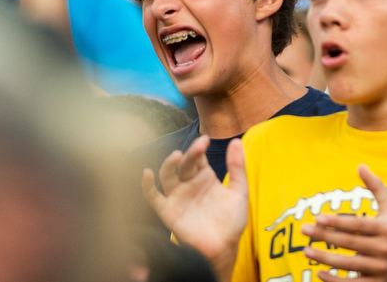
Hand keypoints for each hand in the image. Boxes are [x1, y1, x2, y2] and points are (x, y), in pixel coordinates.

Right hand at [143, 137, 247, 279]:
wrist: (224, 247)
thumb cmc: (232, 220)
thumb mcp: (239, 190)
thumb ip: (237, 167)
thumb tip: (236, 141)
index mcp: (205, 177)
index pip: (199, 157)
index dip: (200, 147)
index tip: (205, 139)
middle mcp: (189, 184)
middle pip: (185, 164)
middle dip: (191, 153)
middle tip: (200, 145)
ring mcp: (178, 197)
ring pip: (167, 175)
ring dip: (169, 164)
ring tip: (178, 155)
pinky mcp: (168, 211)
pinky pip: (153, 197)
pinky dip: (147, 186)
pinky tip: (146, 173)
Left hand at [302, 164, 386, 280]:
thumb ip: (376, 186)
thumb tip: (360, 165)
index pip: (358, 225)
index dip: (338, 222)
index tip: (318, 217)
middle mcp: (384, 248)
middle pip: (349, 243)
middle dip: (324, 236)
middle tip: (304, 229)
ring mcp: (380, 268)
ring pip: (347, 265)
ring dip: (324, 258)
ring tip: (306, 250)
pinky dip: (334, 280)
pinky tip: (318, 273)